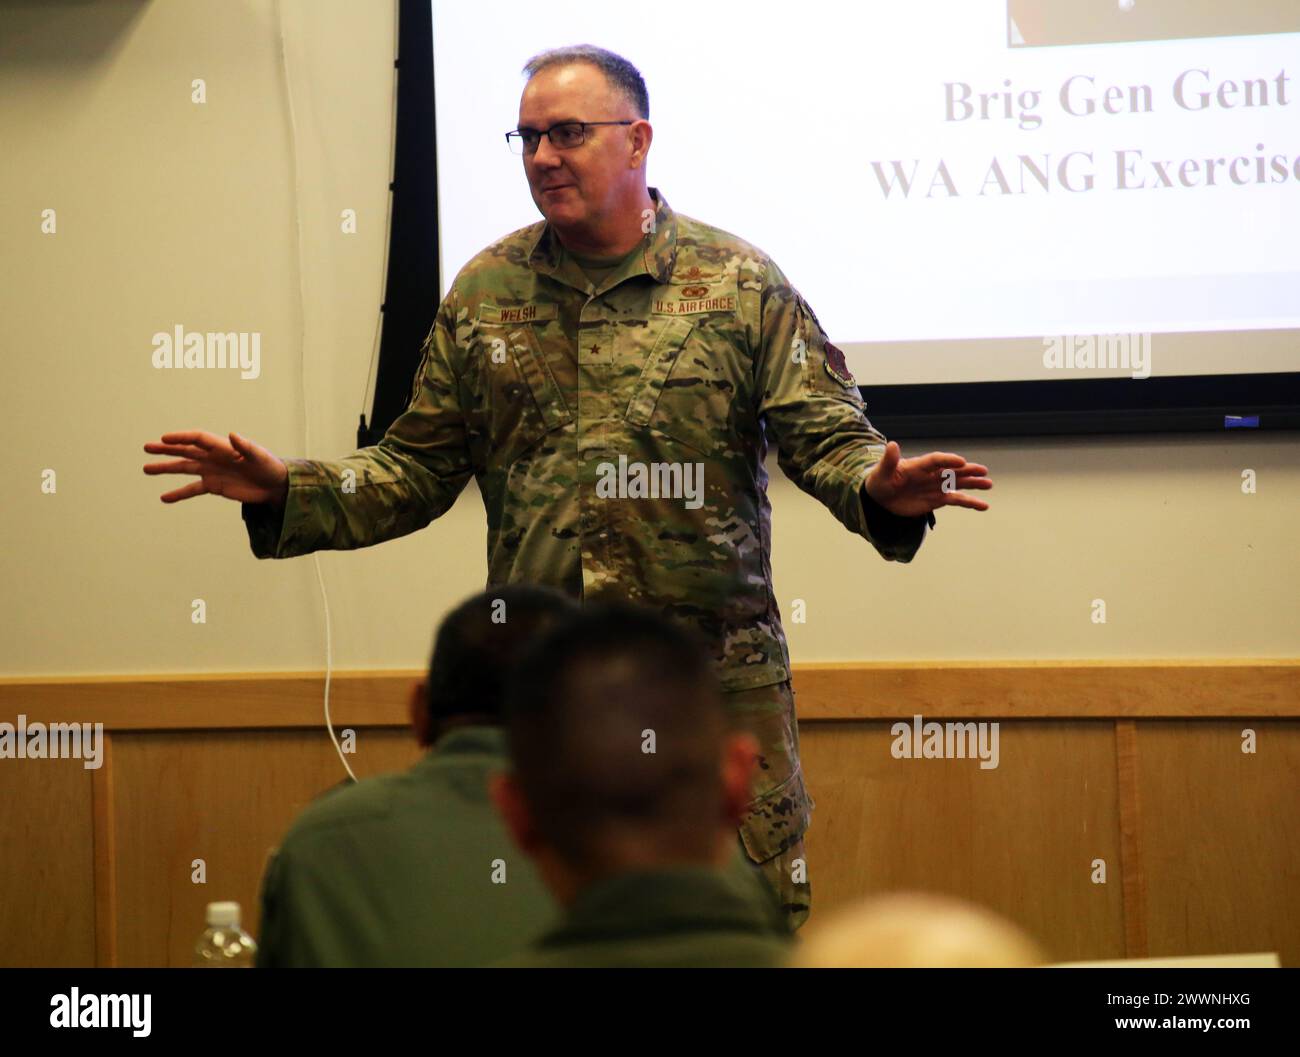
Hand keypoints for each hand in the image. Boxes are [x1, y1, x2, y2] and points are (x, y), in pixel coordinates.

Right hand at [143, 430, 288, 505]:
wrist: (275, 486)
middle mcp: (213, 457)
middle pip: (185, 450)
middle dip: (166, 449)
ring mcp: (211, 471)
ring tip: (146, 469)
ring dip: (166, 468)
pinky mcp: (213, 485)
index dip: (180, 438)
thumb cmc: (270, 466)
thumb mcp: (260, 456)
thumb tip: (232, 435)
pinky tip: (164, 498)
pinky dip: (178, 493)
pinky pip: (192, 489)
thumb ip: (245, 447)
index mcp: (222, 447)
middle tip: (147, 447)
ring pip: (184, 468)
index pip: (197, 439)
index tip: (163, 439)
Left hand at [863, 441, 990, 517]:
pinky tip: (983, 505)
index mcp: (918, 465)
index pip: (936, 460)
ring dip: (973, 483)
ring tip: (988, 484)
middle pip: (952, 470)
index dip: (948, 460)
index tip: (961, 462)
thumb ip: (889, 461)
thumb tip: (892, 444)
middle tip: (983, 471)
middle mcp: (931, 474)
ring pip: (958, 483)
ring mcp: (936, 486)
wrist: (881, 499)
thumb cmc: (880, 481)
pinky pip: (956, 500)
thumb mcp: (882, 472)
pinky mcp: (937, 499)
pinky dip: (970, 502)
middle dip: (967, 470)